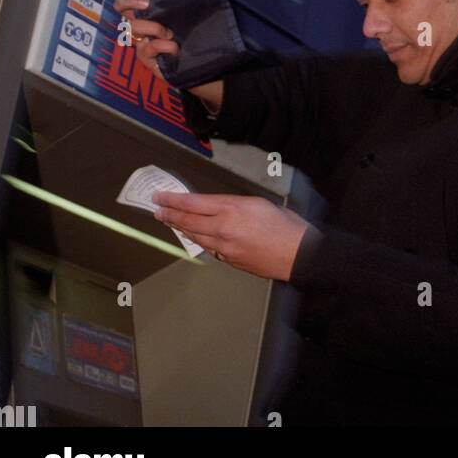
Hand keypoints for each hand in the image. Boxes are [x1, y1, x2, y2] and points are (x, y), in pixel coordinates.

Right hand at [112, 0, 222, 109]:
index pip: (125, 5)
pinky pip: (150, 47)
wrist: (196, 63)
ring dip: (154, 28)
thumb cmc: (188, 36)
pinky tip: (175, 48)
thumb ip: (180, 2)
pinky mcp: (147, 60)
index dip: (127, 0)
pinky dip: (165, 45)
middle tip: (148, 4)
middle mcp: (140, 30)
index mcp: (146, 18)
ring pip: (136, 29)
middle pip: (126, 15)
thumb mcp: (184, 17)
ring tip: (170, 34)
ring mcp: (142, 45)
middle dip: (135, 7)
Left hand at [152, 191, 312, 279]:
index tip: (160, 196)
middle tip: (157, 210)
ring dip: (181, 228)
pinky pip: (209, 248)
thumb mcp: (259, 203)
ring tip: (171, 222)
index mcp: (231, 209)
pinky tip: (196, 236)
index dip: (172, 199)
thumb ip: (235, 205)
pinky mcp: (230, 261)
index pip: (192, 203)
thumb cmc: (287, 226)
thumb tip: (220, 208)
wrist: (300, 255)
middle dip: (169, 214)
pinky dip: (199, 240)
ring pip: (196, 236)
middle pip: (188, 221)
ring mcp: (225, 248)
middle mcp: (223, 229)